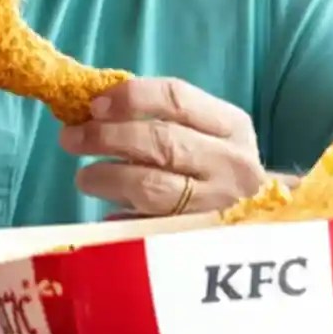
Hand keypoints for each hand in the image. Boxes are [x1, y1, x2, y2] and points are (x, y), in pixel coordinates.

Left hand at [58, 78, 266, 216]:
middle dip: (108, 137)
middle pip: (162, 142)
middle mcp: (229, 162)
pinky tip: (107, 213)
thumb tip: (95, 109)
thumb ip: (160, 114)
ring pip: (154, 187)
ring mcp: (216, 203)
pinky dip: (123, 217)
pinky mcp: (197, 236)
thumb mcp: (205, 128)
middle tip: (71, 138)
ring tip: (84, 176)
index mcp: (230, 124)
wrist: (261, 213)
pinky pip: (150, 225)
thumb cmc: (216, 160)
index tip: (94, 105)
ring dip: (108, 177)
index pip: (176, 97)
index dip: (130, 97)